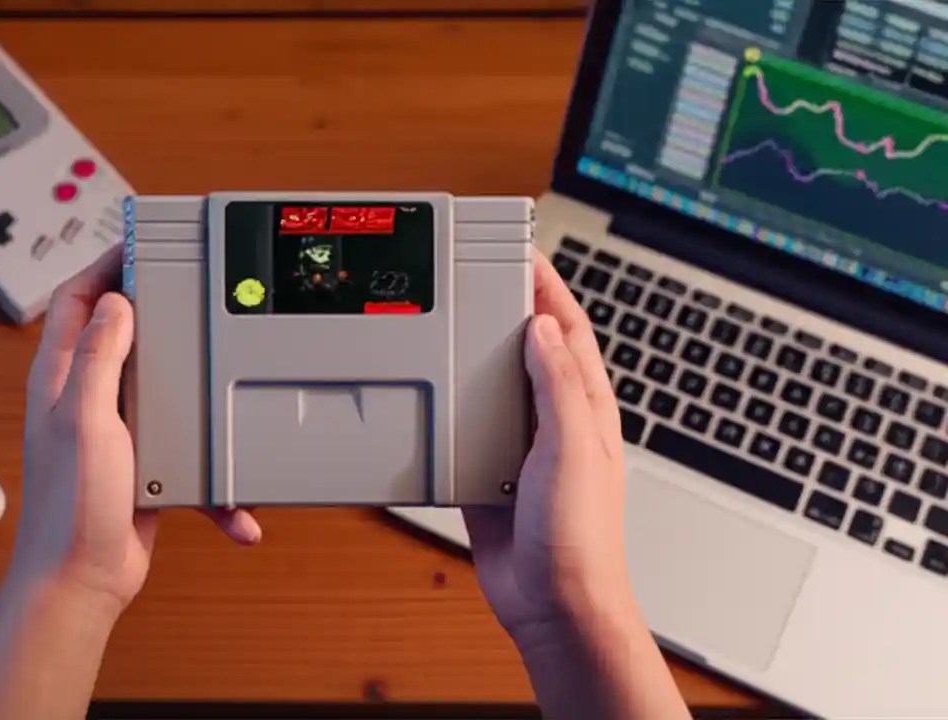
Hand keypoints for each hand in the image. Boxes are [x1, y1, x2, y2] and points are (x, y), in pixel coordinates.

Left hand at [12, 251, 261, 612]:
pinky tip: (227, 485)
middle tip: (190, 284)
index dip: (104, 264)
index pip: (76, 300)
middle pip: (120, 331)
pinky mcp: (140, 461)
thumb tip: (117, 303)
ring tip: (218, 357)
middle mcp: (83, 396)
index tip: (139, 240)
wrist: (83, 578)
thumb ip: (99, 358)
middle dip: (155, 306)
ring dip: (187, 379)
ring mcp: (113, 428)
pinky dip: (205, 459)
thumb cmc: (71, 507)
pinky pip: (179, 441)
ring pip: (156, 381)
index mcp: (60, 378)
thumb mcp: (85, 418)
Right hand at [463, 250, 633, 635]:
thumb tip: (540, 327)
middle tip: (474, 277)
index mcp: (586, 405)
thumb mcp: (572, 445)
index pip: (568, 328)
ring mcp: (520, 447)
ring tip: (447, 324)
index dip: (547, 286)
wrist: (553, 603)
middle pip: (528, 349)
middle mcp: (554, 420)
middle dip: (506, 309)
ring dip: (473, 357)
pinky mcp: (488, 473)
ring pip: (493, 386)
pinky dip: (448, 410)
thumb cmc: (580, 536)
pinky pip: (465, 429)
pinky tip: (430, 396)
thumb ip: (558, 384)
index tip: (522, 251)